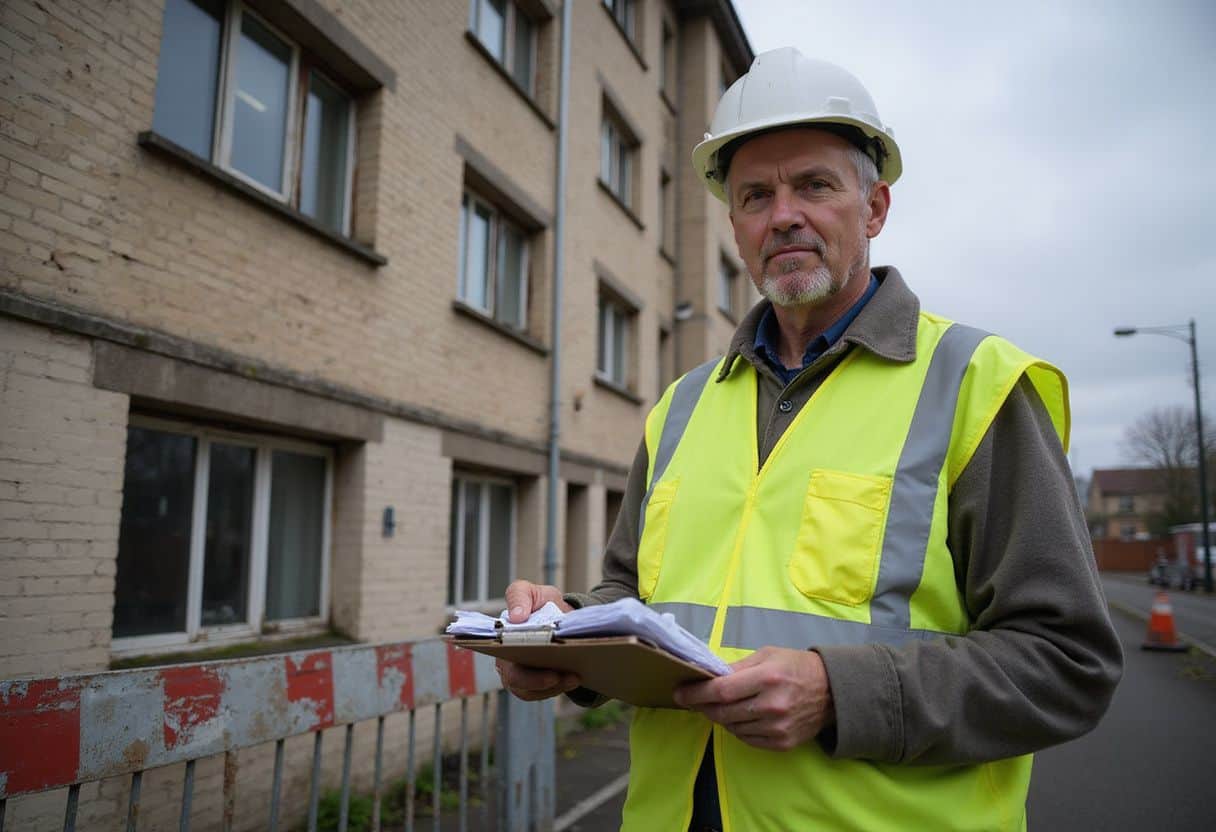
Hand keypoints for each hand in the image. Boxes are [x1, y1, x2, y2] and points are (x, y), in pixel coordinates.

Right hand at [496, 580, 578, 701]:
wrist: (563, 617)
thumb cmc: (542, 604)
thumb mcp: (532, 591)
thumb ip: (519, 595)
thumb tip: (516, 616)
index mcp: (499, 637)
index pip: (497, 651)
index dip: (508, 654)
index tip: (530, 655)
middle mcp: (504, 660)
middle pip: (514, 678)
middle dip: (536, 680)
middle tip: (556, 675)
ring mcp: (519, 675)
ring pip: (529, 691)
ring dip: (551, 687)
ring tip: (574, 677)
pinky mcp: (536, 685)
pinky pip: (542, 694)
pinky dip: (558, 688)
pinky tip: (575, 679)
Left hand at [672, 647, 834, 750]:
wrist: (833, 692)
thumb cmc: (796, 666)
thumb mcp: (768, 655)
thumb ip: (737, 667)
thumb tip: (708, 676)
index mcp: (767, 678)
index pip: (721, 691)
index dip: (696, 693)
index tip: (679, 692)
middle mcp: (772, 705)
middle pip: (722, 712)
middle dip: (701, 706)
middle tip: (692, 700)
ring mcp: (777, 728)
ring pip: (732, 727)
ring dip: (719, 717)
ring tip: (719, 705)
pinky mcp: (782, 743)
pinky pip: (746, 739)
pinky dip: (736, 728)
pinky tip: (739, 716)